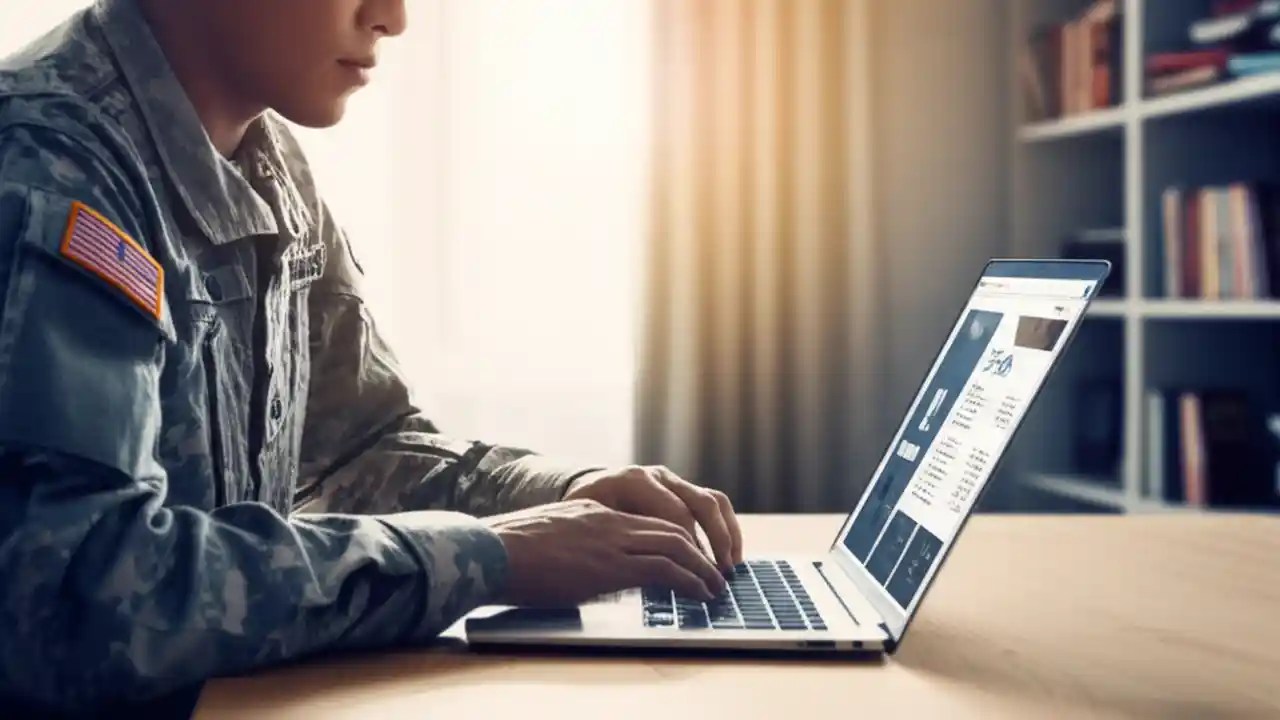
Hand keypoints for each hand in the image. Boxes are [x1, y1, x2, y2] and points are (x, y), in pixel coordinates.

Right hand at [485, 500, 727, 605]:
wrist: (491, 551)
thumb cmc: (507, 552)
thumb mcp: (549, 538)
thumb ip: (575, 545)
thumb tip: (584, 569)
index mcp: (595, 510)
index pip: (649, 520)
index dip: (675, 539)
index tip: (689, 558)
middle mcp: (610, 520)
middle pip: (671, 528)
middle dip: (699, 551)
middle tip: (715, 573)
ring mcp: (612, 540)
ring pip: (676, 545)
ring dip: (702, 569)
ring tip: (715, 588)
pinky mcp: (610, 566)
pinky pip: (663, 569)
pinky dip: (689, 582)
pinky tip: (700, 594)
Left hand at [563, 466, 742, 572]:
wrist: (584, 492)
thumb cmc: (584, 516)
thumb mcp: (591, 527)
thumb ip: (616, 544)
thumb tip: (645, 576)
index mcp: (635, 482)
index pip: (674, 514)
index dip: (689, 547)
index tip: (695, 577)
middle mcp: (659, 476)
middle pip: (700, 504)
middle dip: (715, 541)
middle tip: (719, 574)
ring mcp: (674, 481)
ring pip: (714, 501)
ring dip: (727, 535)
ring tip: (731, 567)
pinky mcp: (684, 490)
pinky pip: (715, 504)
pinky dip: (727, 529)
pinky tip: (730, 556)